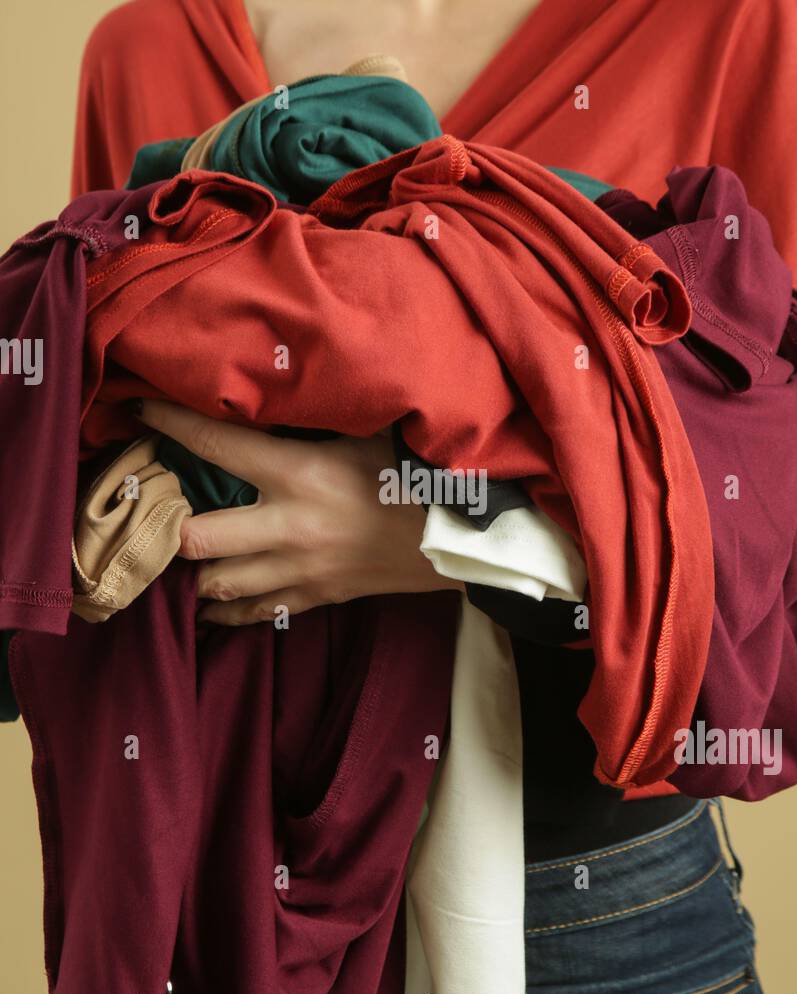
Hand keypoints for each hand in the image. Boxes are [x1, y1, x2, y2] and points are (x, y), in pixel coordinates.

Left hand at [139, 400, 462, 624]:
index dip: (170, 426)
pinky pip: (256, 614)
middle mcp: (289, 527)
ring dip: (192, 572)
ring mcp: (300, 569)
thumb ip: (321, 414)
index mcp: (300, 473)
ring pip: (218, 586)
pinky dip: (227, 611)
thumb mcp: (371, 432)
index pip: (217, 446)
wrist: (460, 541)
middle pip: (197, 539)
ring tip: (176, 556)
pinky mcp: (316, 598)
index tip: (140, 412)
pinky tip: (210, 604)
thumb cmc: (416, 477)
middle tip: (152, 508)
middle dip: (167, 526)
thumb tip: (284, 379)